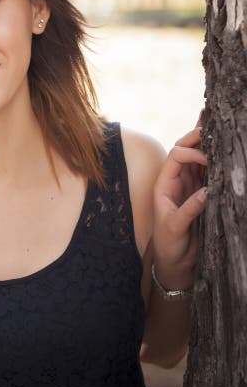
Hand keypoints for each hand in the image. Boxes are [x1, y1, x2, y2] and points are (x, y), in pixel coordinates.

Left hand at [152, 126, 206, 289]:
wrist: (174, 260)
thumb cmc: (169, 244)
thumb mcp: (175, 229)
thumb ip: (188, 211)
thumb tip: (206, 193)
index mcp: (164, 185)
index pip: (176, 157)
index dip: (192, 152)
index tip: (208, 160)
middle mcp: (176, 181)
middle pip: (185, 150)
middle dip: (196, 136)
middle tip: (212, 125)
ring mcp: (190, 185)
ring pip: (198, 157)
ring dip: (207, 142)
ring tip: (219, 126)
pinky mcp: (202, 193)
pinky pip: (209, 171)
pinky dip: (215, 158)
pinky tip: (222, 147)